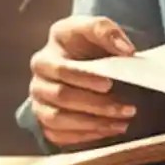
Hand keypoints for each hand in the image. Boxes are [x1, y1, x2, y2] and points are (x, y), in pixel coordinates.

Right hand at [29, 15, 137, 146]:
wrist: (84, 59)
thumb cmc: (87, 43)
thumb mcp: (95, 27)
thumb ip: (107, 32)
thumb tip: (126, 51)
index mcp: (48, 54)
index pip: (62, 69)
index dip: (85, 78)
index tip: (109, 83)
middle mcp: (38, 78)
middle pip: (62, 96)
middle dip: (96, 105)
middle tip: (126, 108)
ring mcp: (39, 101)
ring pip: (58, 119)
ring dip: (93, 124)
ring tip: (122, 122)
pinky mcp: (44, 120)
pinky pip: (59, 135)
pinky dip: (86, 136)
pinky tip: (109, 130)